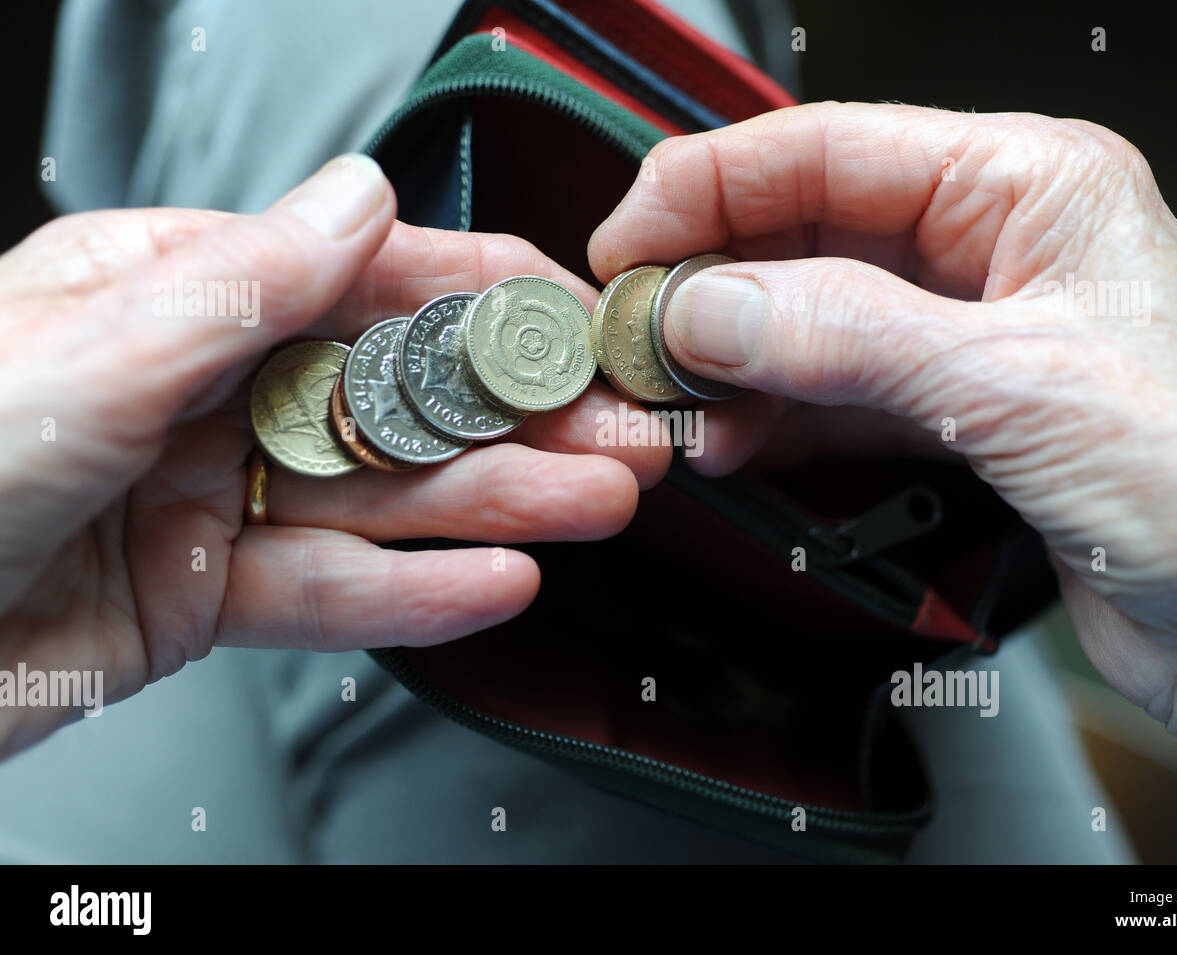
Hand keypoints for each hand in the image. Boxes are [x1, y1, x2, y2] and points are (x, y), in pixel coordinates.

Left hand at [0, 155, 668, 757]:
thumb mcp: (88, 354)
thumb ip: (242, 281)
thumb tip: (360, 198)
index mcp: (171, 290)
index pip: (358, 277)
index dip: (479, 296)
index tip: (576, 319)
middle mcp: (201, 387)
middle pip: (390, 397)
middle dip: (513, 416)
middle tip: (617, 435)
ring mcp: (210, 495)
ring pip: (377, 497)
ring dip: (492, 504)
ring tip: (592, 505)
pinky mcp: (207, 595)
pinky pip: (329, 592)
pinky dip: (414, 593)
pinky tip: (494, 583)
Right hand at [590, 103, 1176, 860]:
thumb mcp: (1010, 385)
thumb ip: (843, 336)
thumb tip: (708, 307)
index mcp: (1029, 184)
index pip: (827, 149)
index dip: (710, 188)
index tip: (627, 242)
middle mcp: (994, 248)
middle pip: (807, 234)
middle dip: (710, 283)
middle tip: (631, 333)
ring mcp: (968, 335)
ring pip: (809, 321)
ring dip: (730, 360)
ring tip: (667, 398)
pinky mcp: (954, 414)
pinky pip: (834, 397)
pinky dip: (772, 419)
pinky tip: (726, 439)